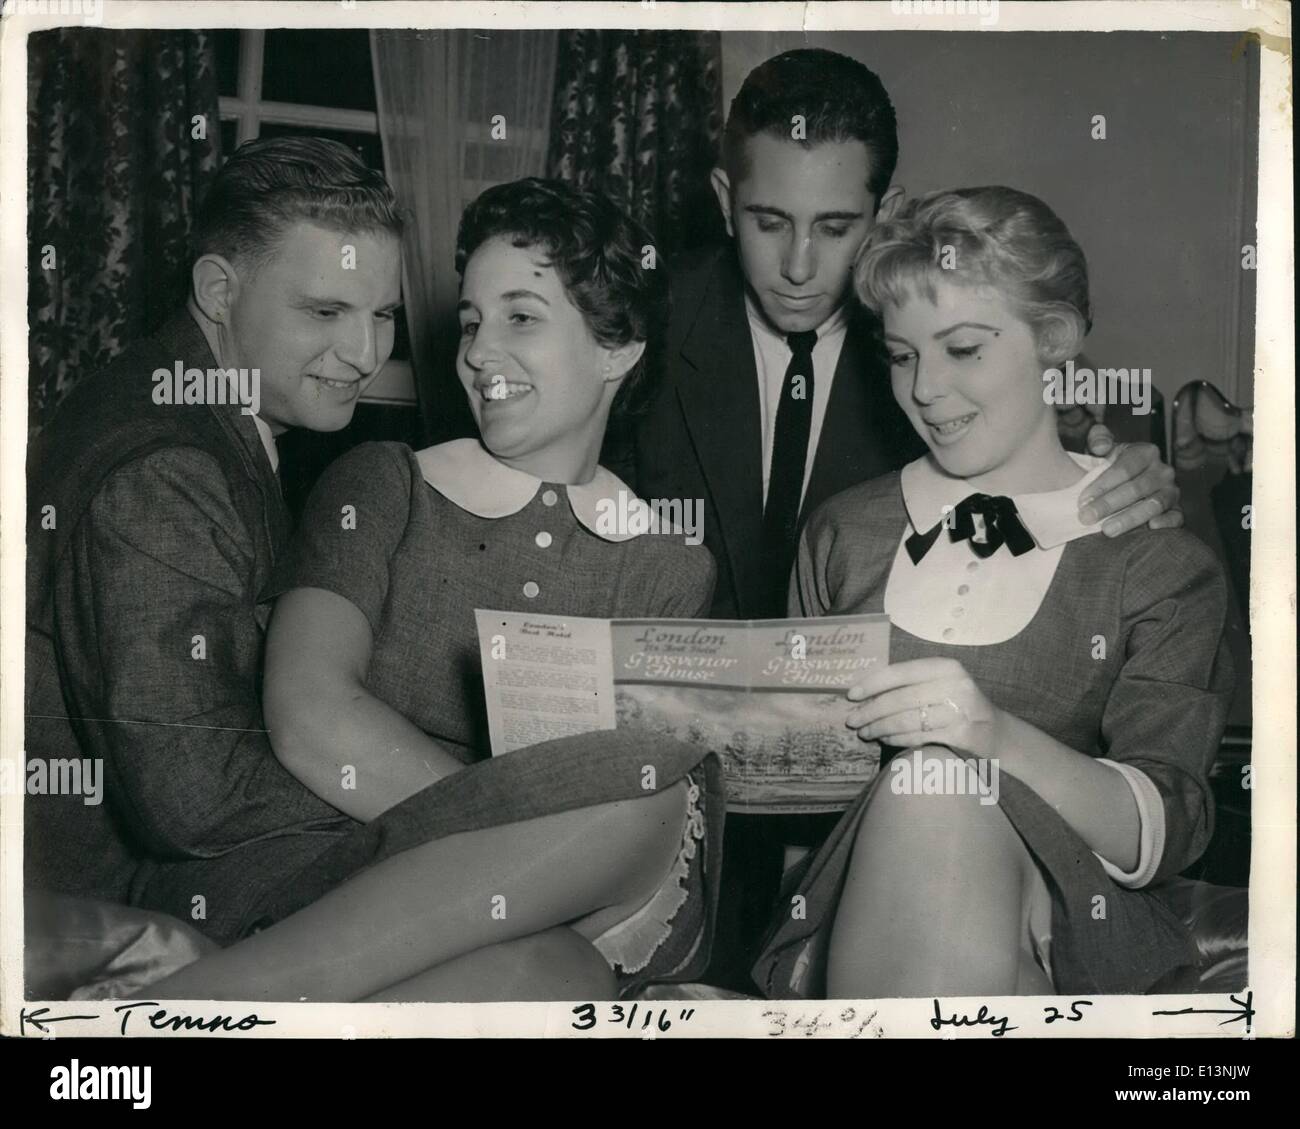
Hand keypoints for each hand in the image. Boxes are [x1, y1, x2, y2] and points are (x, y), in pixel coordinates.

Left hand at [845, 658, 1004, 757]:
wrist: (995, 732)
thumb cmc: (956, 705)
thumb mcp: (939, 685)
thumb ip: (910, 684)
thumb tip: (864, 693)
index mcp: (945, 667)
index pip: (900, 672)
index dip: (872, 684)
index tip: (851, 695)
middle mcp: (955, 684)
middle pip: (900, 699)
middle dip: (871, 711)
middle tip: (852, 721)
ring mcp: (959, 710)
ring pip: (907, 720)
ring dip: (880, 728)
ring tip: (865, 733)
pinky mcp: (960, 734)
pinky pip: (918, 736)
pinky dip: (897, 739)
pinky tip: (885, 739)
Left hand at [1079, 428, 1182, 534]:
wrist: (1125, 482)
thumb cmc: (1109, 464)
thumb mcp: (1102, 449)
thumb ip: (1098, 439)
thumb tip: (1099, 447)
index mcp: (1145, 452)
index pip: (1124, 469)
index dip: (1102, 485)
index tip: (1082, 500)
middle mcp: (1162, 471)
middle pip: (1136, 488)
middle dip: (1109, 505)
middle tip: (1086, 518)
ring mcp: (1172, 491)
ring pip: (1154, 505)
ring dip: (1130, 518)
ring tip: (1107, 530)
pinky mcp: (1176, 509)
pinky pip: (1176, 517)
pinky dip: (1166, 523)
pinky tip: (1149, 529)